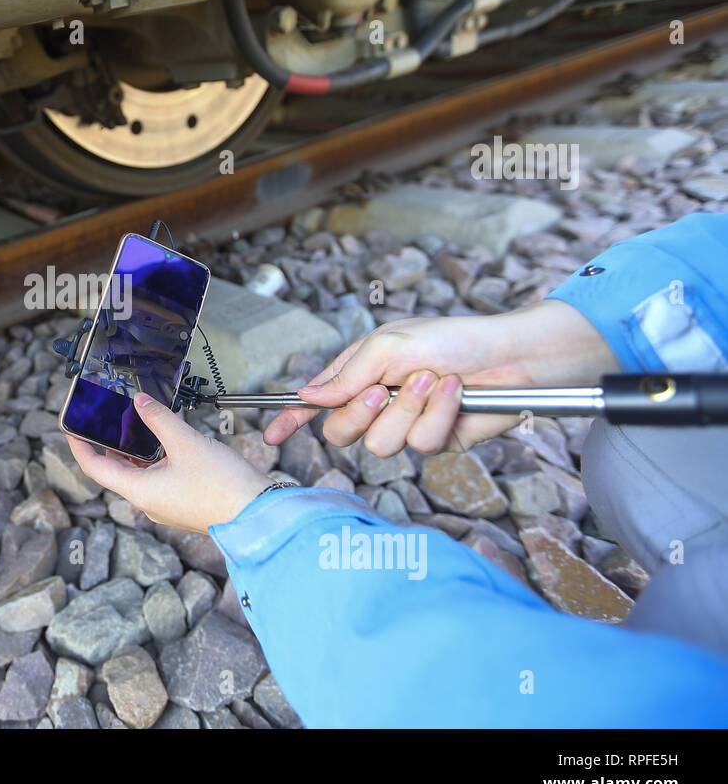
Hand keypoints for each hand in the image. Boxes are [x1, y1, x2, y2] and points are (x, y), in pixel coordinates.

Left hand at [66, 392, 274, 533]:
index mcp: (139, 491)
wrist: (258, 515)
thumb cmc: (223, 487)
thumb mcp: (186, 443)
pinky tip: (163, 442)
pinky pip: (157, 479)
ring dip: (132, 451)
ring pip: (137, 475)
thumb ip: (159, 419)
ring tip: (130, 424)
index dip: (78, 444)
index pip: (93, 467)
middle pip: (115, 471)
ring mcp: (164, 505)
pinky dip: (152, 460)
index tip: (69, 426)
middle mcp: (147, 502)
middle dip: (107, 444)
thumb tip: (139, 402)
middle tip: (102, 419)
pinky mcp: (181, 503)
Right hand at [263, 299, 618, 456]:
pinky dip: (439, 415)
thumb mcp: (390, 345)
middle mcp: (379, 403)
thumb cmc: (453, 338)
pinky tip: (456, 395)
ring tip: (434, 381)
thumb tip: (309, 397)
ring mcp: (407, 424)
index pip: (317, 402)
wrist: (511, 356)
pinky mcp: (436, 442)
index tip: (271, 435)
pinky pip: (421, 444)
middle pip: (341, 432)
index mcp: (361, 374)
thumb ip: (347, 375)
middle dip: (361, 412)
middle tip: (384, 389)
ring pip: (381, 444)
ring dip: (409, 409)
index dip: (292, 419)